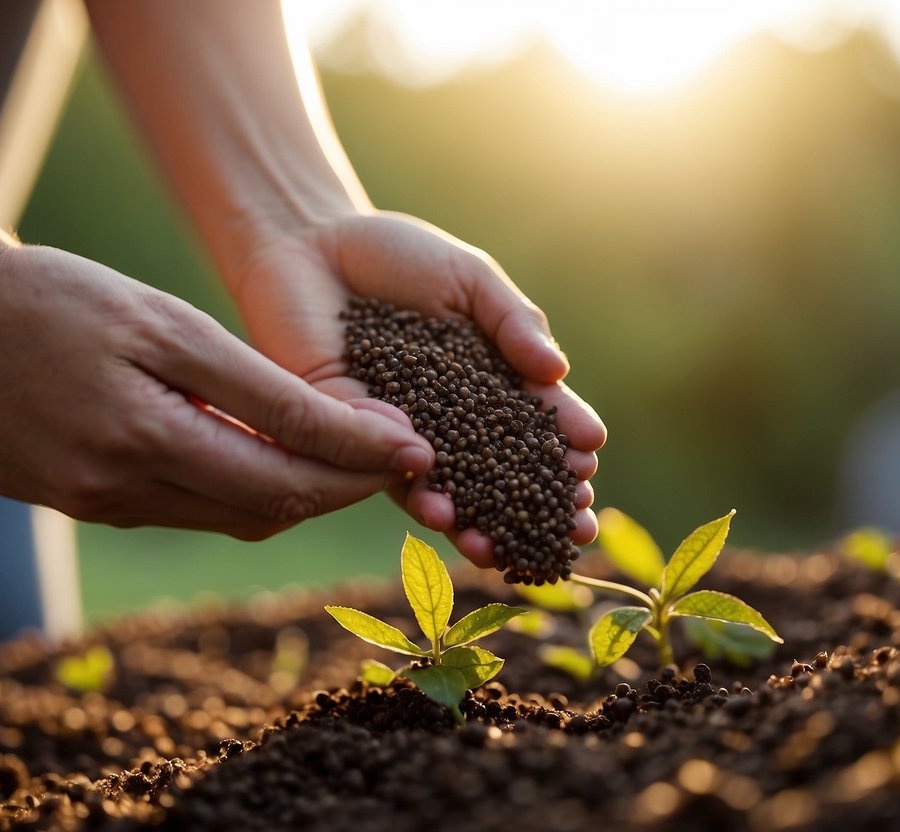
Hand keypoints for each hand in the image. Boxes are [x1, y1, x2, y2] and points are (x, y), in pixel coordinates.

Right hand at [0, 243, 434, 535]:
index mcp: (145, 440)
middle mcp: (118, 490)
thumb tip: (339, 434)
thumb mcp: (161, 322)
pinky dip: (225, 489)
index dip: (357, 469)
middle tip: (393, 458)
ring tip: (341, 459)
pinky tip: (253, 456)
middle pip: (260, 511)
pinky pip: (171, 510)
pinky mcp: (65, 500)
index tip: (415, 452)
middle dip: (337, 489)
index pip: (283, 477)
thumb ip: (251, 386)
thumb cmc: (53, 294)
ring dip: (287, 493)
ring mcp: (88, 503)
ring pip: (219, 517)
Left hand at [227, 211, 606, 565]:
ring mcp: (396, 428)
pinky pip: (377, 462)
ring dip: (464, 518)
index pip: (534, 424)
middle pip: (495, 472)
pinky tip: (431, 497)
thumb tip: (558, 370)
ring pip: (437, 484)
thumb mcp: (470, 279)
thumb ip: (514, 321)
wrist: (311, 241)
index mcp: (486, 382)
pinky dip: (405, 483)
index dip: (563, 448)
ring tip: (487, 544)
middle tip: (566, 532)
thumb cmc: (397, 255)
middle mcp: (446, 418)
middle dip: (530, 507)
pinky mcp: (346, 428)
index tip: (588, 469)